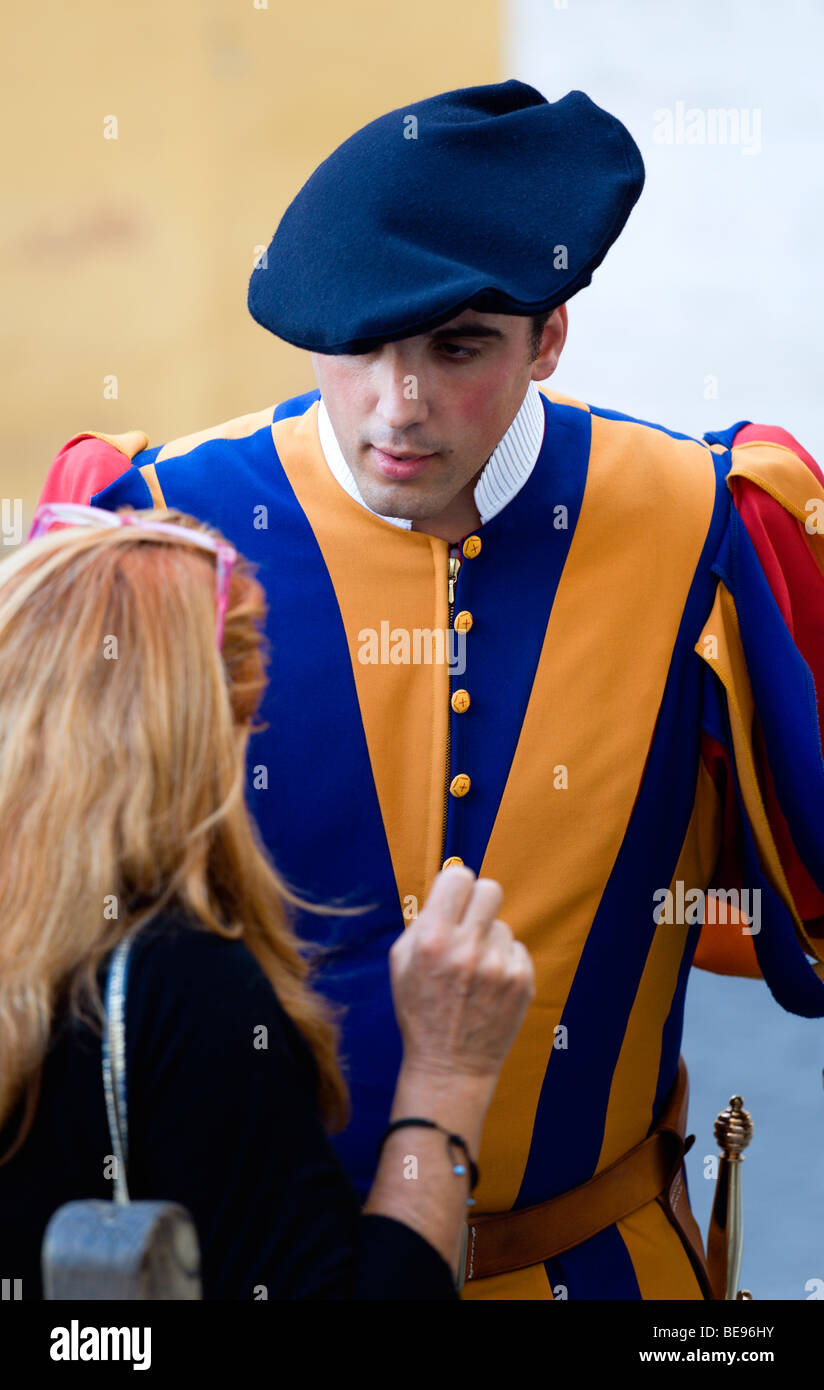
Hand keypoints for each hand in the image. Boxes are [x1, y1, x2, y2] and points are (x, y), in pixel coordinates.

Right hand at [389, 866, 534, 1082]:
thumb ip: (423, 921)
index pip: (459, 877)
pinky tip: (488, 987)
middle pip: (490, 889)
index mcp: (433, 941)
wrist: (450, 1066)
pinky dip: (503, 962)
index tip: (454, 898)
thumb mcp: (401, 964)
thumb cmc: (420, 1011)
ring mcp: (499, 967)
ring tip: (474, 972)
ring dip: (489, 940)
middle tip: (469, 924)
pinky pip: (516, 950)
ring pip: (502, 926)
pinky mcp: (522, 982)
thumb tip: (451, 888)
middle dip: (478, 902)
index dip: (456, 886)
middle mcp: (468, 949)